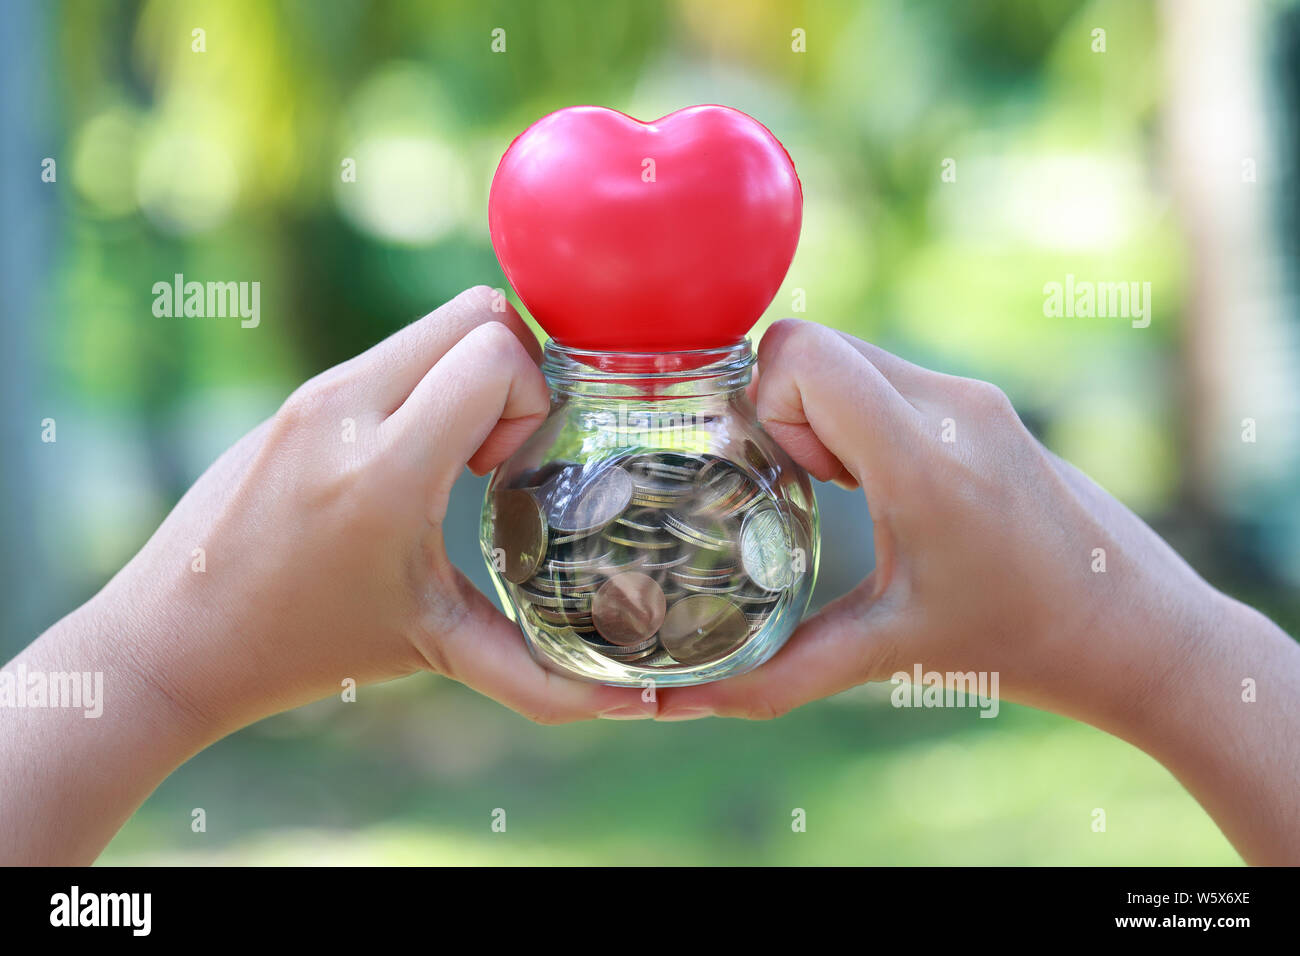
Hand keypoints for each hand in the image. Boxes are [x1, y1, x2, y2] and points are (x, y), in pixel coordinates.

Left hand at [2, 287, 653, 862]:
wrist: (173, 639)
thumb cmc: (303, 649)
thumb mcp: (432, 651)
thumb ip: (541, 678)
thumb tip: (633, 710)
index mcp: (383, 471)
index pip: (495, 354)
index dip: (534, 401)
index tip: (514, 470)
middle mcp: (343, 410)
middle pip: (477, 312)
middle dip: (516, 373)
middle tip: (497, 454)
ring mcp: (314, 394)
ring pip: (434, 325)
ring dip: (470, 377)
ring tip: (459, 461)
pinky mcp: (299, 396)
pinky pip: (394, 354)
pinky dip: (428, 388)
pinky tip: (415, 462)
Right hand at [659, 319, 1299, 863]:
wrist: (1133, 626)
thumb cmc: (1019, 643)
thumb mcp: (890, 654)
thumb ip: (781, 676)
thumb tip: (695, 705)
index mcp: (923, 462)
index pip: (804, 356)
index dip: (764, 404)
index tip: (780, 475)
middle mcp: (950, 407)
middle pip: (813, 345)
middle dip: (781, 410)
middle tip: (804, 487)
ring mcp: (971, 397)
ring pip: (849, 354)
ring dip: (821, 412)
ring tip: (845, 489)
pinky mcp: (982, 403)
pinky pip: (886, 375)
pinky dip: (857, 415)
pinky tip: (878, 484)